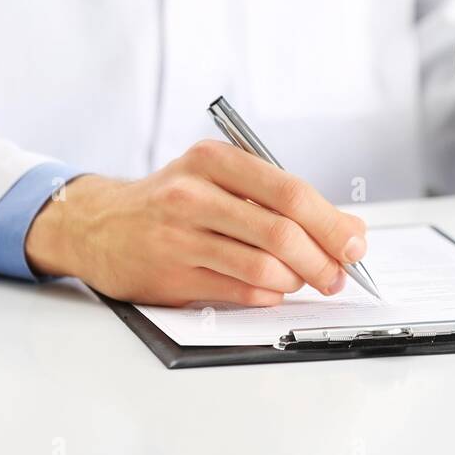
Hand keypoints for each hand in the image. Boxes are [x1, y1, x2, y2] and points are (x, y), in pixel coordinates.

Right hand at [24, 140, 367, 306]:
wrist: (99, 224)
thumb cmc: (174, 201)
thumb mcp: (222, 181)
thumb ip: (283, 200)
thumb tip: (351, 230)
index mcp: (214, 160)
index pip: (290, 191)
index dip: (331, 222)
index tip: (355, 244)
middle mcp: (194, 194)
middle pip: (282, 231)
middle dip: (322, 259)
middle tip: (338, 275)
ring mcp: (179, 236)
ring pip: (264, 266)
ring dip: (297, 280)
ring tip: (303, 281)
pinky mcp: (171, 275)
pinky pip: (241, 290)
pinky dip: (269, 294)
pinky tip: (272, 288)